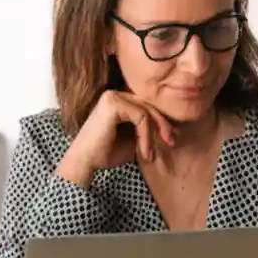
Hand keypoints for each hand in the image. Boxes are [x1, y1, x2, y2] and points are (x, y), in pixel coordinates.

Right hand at [56, 90, 175, 187]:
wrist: (85, 163)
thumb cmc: (107, 153)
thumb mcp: (134, 139)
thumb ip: (148, 130)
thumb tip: (172, 128)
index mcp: (119, 100)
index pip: (147, 105)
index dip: (162, 121)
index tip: (171, 138)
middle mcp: (116, 94)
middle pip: (149, 105)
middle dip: (163, 124)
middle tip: (171, 142)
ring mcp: (113, 96)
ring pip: (147, 112)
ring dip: (153, 135)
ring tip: (151, 155)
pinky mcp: (113, 103)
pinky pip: (141, 117)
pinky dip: (146, 136)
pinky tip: (145, 152)